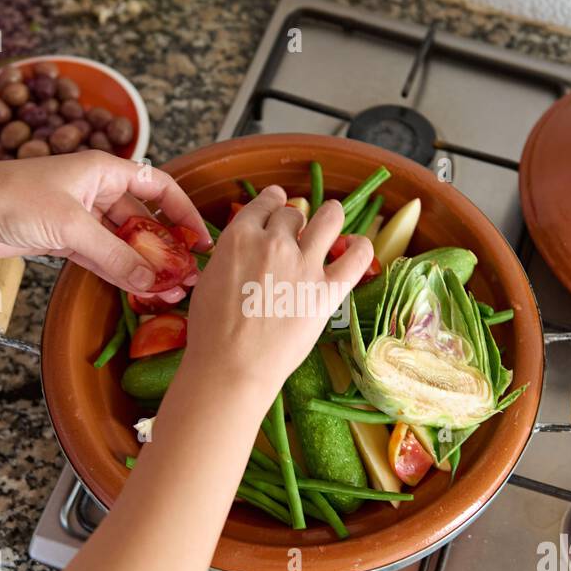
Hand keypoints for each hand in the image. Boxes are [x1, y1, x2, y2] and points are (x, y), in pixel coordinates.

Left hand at [0, 152, 209, 302]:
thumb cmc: (14, 197)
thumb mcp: (70, 226)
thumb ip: (113, 255)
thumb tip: (151, 281)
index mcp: (104, 170)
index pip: (159, 186)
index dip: (183, 211)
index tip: (199, 239)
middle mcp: (97, 191)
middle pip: (144, 219)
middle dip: (165, 248)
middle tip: (186, 275)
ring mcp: (82, 217)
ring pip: (123, 243)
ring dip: (144, 265)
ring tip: (168, 290)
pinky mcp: (66, 240)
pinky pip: (102, 257)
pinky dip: (119, 272)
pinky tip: (138, 290)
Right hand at [182, 185, 372, 396]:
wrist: (231, 366)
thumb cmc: (211, 331)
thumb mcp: (210, 278)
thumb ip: (233, 255)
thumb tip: (246, 251)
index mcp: (240, 236)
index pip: (264, 204)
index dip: (273, 204)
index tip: (277, 205)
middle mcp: (275, 242)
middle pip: (293, 213)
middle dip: (294, 222)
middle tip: (294, 237)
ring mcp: (305, 265)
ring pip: (330, 218)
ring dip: (330, 217)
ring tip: (331, 225)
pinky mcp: (328, 291)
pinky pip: (358, 256)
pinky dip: (360, 246)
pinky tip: (354, 247)